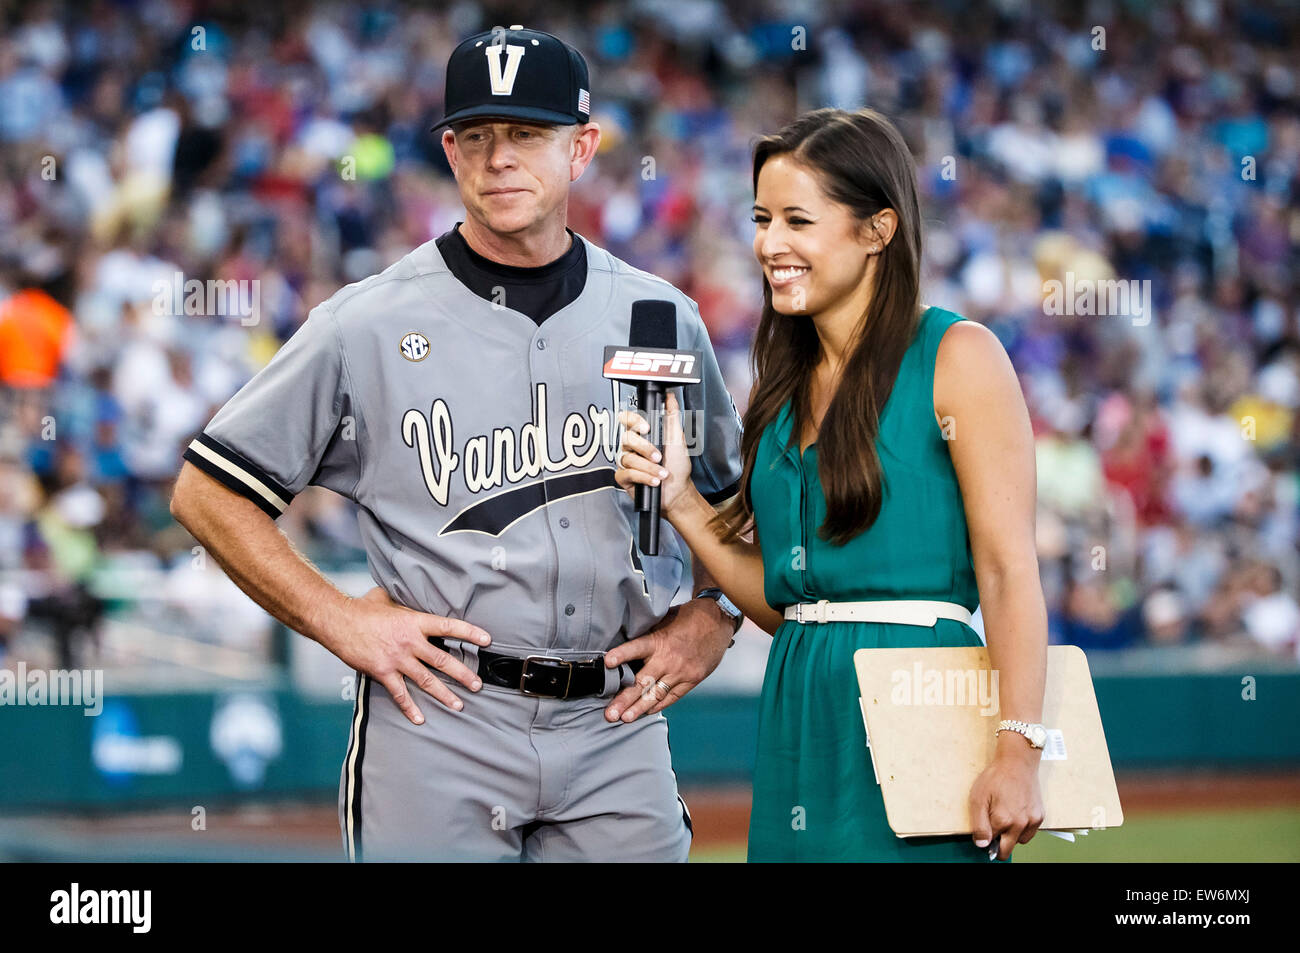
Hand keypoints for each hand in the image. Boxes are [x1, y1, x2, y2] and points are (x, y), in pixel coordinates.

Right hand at [324, 586, 491, 725]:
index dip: (470, 633)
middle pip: (443, 660)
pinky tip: (420, 718)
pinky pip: (399, 694)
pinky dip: (409, 708)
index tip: (487, 640)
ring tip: (459, 705)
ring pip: (426, 680)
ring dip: (444, 694)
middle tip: (477, 685)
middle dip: (462, 674)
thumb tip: (408, 592)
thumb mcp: (387, 599)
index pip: (449, 627)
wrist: (338, 622)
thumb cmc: (362, 608)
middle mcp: (410, 642)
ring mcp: (397, 659)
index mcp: (414, 621)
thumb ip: (403, 603)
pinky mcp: (382, 672)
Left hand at [601, 597, 732, 722]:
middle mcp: (669, 659)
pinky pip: (672, 696)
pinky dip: (658, 705)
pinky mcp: (692, 679)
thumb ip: (648, 636)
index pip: (636, 648)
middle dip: (624, 699)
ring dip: (639, 708)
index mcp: (660, 640)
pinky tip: (646, 712)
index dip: (621, 655)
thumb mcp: (665, 620)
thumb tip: (626, 647)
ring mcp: (681, 672)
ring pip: (656, 694)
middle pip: (643, 682)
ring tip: (624, 718)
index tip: (606, 663)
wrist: (718, 620)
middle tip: (610, 714)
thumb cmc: (688, 618)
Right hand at [615, 390, 693, 517]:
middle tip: (659, 456)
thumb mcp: (678, 439)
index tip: (646, 427)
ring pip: (628, 458)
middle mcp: (633, 447)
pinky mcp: (624, 478)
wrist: (678, 492)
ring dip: (649, 467)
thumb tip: (670, 397)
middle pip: (627, 438)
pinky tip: (654, 480)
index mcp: (643, 435)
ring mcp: (628, 462)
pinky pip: (626, 473)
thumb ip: (672, 416)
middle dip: (645, 448)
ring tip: (662, 473)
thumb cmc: (678, 467)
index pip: (628, 420)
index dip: (633, 420)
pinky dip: (643, 477)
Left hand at [968, 739, 1044, 859]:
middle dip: (997, 844)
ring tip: (1005, 817)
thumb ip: (979, 825)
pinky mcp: (1040, 817)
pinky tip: (1016, 815)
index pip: (990, 843)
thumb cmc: (996, 778)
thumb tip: (981, 845)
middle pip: (1006, 850)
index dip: (984, 837)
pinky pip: (1029, 833)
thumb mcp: (978, 798)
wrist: (1017, 762)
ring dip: (1011, 836)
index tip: (984, 829)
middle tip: (993, 829)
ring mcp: (1032, 821)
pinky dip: (1022, 830)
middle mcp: (1020, 824)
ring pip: (1018, 842)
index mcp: (1003, 820)